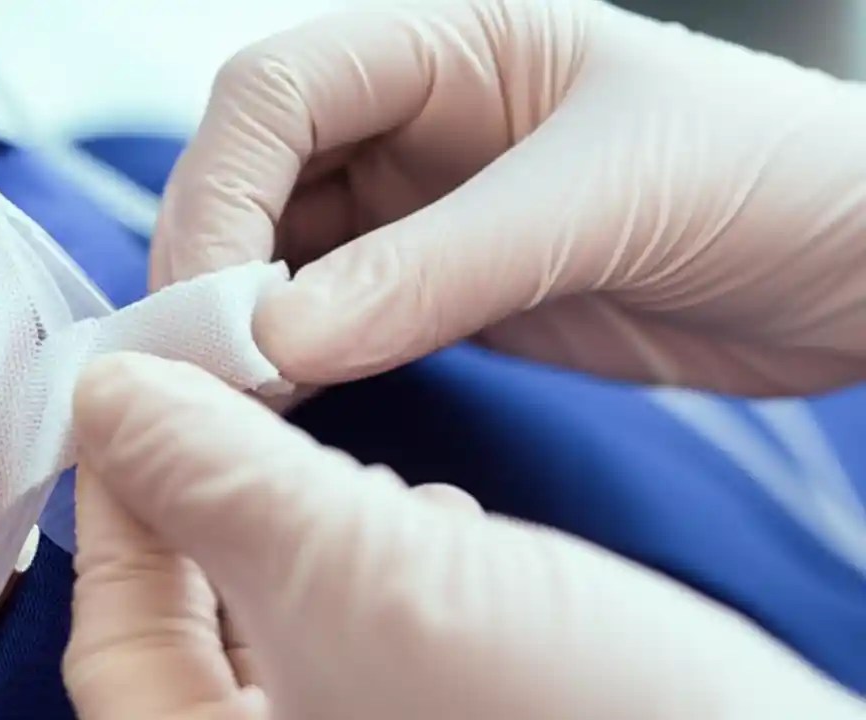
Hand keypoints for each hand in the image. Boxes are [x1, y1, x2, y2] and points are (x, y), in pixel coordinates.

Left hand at [62, 353, 864, 719]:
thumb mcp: (364, 577)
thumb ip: (220, 482)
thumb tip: (111, 394)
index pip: (112, 638)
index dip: (115, 503)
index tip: (132, 398)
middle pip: (191, 636)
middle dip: (222, 515)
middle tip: (241, 412)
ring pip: (287, 635)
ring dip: (311, 535)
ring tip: (364, 471)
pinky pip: (370, 651)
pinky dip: (389, 576)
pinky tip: (445, 529)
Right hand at [151, 0, 865, 395]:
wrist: (862, 266)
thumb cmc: (772, 176)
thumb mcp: (603, 202)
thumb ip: (436, 269)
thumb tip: (278, 337)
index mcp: (448, 40)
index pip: (277, 92)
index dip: (221, 192)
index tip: (213, 307)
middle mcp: (418, 115)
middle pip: (257, 172)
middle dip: (216, 265)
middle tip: (203, 367)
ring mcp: (426, 204)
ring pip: (283, 249)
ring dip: (248, 319)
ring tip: (239, 397)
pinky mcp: (444, 286)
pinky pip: (339, 314)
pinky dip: (302, 356)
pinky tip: (293, 399)